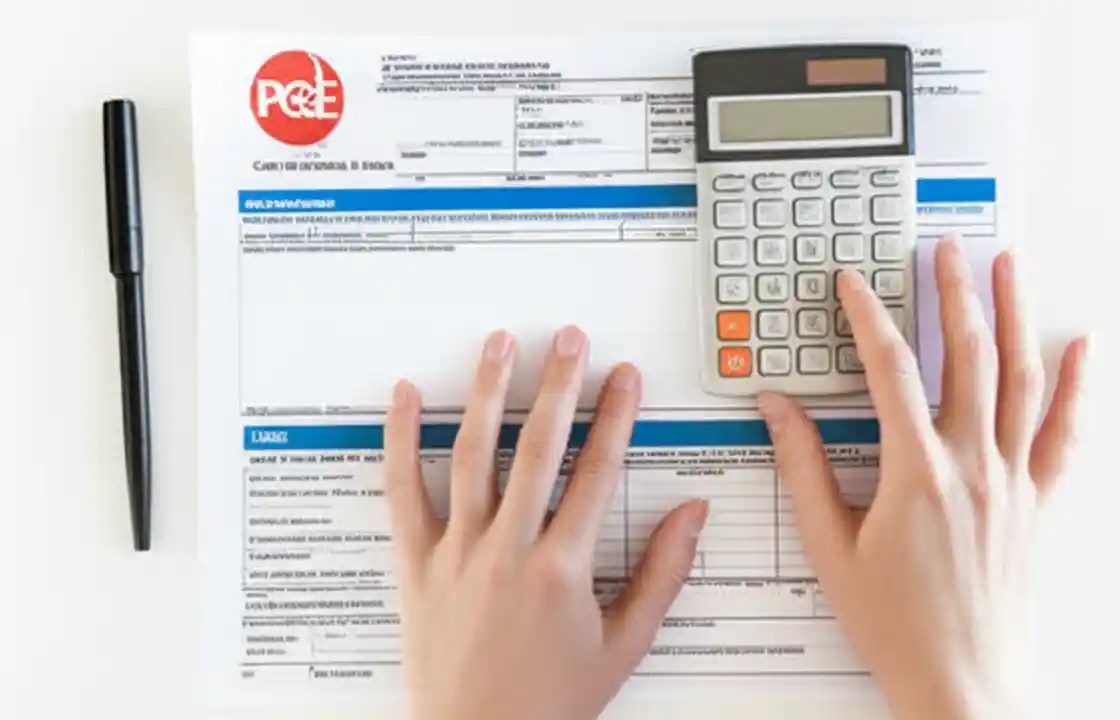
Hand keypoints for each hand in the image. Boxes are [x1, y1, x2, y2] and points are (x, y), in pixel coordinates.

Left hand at [383, 326, 707, 719]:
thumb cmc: (551, 702)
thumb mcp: (624, 645)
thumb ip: (662, 574)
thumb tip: (692, 515)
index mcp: (563, 569)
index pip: (598, 473)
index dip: (616, 417)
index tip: (625, 377)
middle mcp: (507, 550)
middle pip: (538, 449)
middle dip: (559, 385)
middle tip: (570, 338)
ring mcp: (457, 552)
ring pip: (472, 455)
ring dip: (489, 394)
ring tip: (500, 343)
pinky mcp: (417, 563)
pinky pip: (403, 491)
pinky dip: (402, 440)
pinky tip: (407, 396)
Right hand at [758, 237, 1088, 719]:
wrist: (961, 682)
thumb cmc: (896, 626)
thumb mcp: (831, 549)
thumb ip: (803, 470)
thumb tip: (776, 410)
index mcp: (916, 473)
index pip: (890, 369)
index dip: (868, 316)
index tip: (853, 283)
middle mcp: (972, 466)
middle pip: (967, 355)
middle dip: (953, 292)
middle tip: (943, 249)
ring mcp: (1011, 481)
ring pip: (1020, 379)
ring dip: (1015, 315)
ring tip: (1007, 267)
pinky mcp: (1034, 502)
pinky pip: (1062, 433)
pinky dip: (1074, 387)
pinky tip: (1078, 348)